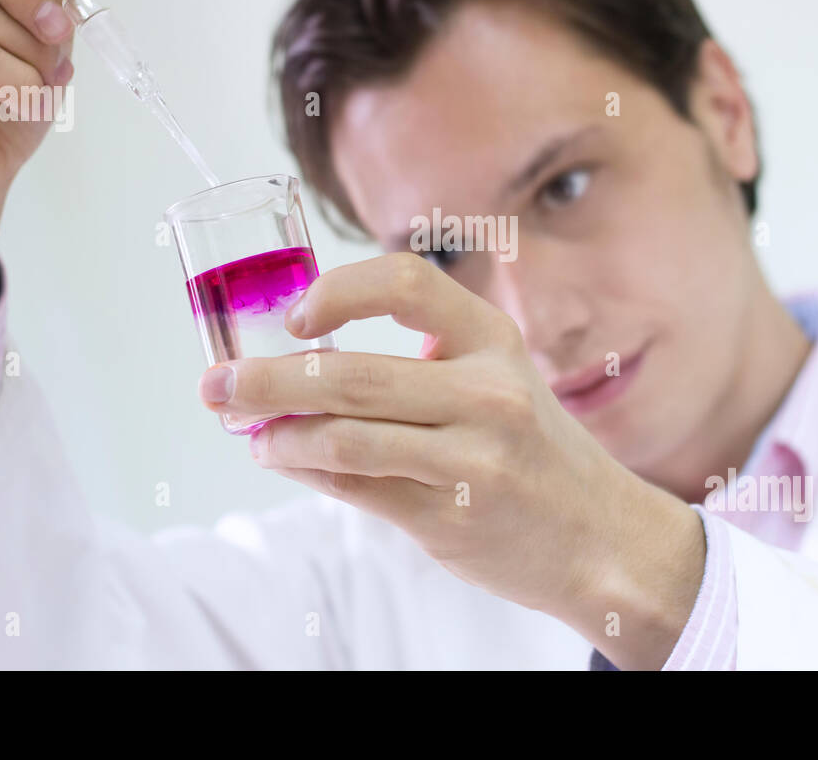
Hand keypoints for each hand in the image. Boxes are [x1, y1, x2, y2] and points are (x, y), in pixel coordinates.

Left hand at [199, 252, 706, 668]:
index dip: (337, 290)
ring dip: (280, 436)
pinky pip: (357, 488)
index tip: (295, 315)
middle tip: (218, 383)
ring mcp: (472, 457)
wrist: (600, 535)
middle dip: (267, 379)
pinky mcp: (453, 515)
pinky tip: (286, 460)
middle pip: (352, 373)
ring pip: (345, 438)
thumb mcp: (494, 383)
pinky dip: (308, 471)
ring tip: (251, 433)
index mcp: (492, 338)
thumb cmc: (531, 449)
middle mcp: (488, 390)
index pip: (405, 282)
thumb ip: (417, 365)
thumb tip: (301, 360)